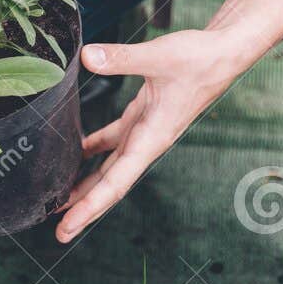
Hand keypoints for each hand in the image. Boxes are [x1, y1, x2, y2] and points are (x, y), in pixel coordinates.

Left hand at [55, 30, 249, 241]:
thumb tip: (87, 57)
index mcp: (152, 139)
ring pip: (109, 166)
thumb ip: (121, 58)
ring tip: (59, 201)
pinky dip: (92, 150)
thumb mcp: (159, 56)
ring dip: (85, 184)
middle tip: (58, 231)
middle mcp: (146, 142)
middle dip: (84, 208)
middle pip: (109, 184)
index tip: (68, 228)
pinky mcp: (142, 115)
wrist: (224, 52)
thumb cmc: (200, 58)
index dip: (89, 207)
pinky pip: (112, 140)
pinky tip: (74, 154)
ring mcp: (144, 131)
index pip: (115, 183)